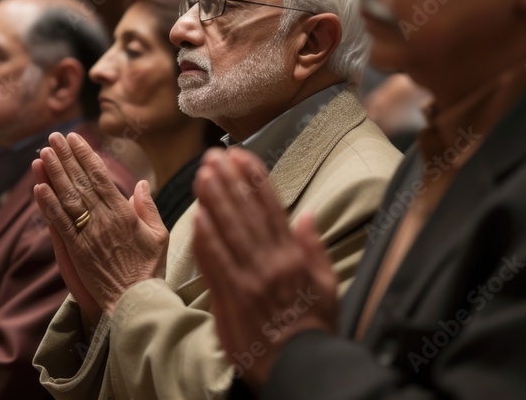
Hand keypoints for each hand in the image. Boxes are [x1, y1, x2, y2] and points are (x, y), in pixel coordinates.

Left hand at [33, 132, 167, 314]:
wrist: (135, 302)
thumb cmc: (149, 270)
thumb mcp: (160, 236)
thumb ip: (148, 208)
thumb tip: (140, 183)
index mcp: (125, 214)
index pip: (102, 178)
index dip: (86, 156)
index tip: (75, 139)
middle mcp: (104, 220)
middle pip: (81, 182)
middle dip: (66, 157)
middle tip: (53, 137)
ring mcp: (88, 235)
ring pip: (68, 198)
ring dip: (53, 174)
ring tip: (42, 153)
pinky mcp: (75, 251)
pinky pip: (59, 224)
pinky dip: (48, 205)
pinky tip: (38, 187)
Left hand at [191, 148, 337, 391]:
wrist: (300, 368)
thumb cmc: (314, 328)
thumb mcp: (327, 286)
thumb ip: (315, 249)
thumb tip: (308, 215)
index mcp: (294, 257)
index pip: (272, 208)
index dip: (254, 179)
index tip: (240, 156)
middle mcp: (271, 263)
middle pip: (246, 214)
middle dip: (228, 181)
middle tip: (212, 156)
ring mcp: (250, 281)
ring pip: (229, 233)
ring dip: (214, 201)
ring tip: (202, 175)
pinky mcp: (232, 300)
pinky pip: (217, 265)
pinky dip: (207, 240)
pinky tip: (197, 217)